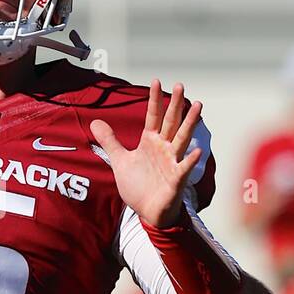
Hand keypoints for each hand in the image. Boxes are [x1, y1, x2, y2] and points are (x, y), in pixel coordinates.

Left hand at [90, 80, 202, 227]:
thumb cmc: (139, 186)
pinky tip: (197, 150)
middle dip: (175, 104)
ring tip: (198, 105)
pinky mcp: (176, 179)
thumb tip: (95, 122)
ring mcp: (171, 162)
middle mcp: (163, 148)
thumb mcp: (120, 161)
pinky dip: (190, 160)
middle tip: (180, 85)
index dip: (154, 99)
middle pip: (170, 122)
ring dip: (190, 123)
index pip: (153, 116)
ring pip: (182, 138)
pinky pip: (184, 167)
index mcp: (150, 142)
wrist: (147, 212)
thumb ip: (110, 141)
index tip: (156, 80)